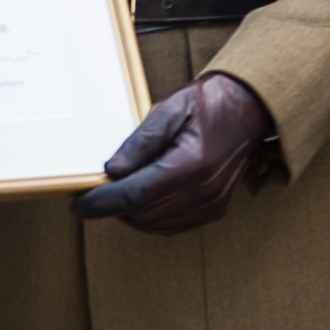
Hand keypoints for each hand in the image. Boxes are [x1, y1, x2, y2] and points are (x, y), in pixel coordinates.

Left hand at [76, 74, 271, 233]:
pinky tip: (144, 199)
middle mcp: (205, 189)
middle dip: (114, 206)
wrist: (250, 108)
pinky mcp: (214, 209)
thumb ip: (141, 142)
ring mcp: (212, 203)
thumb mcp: (171, 108)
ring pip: (155, 224)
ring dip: (132, 213)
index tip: (78, 204)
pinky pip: (172, 226)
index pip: (135, 195)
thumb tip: (112, 171)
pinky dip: (151, 218)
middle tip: (98, 190)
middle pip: (142, 214)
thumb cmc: (210, 103)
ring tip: (122, 191)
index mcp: (193, 163)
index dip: (101, 203)